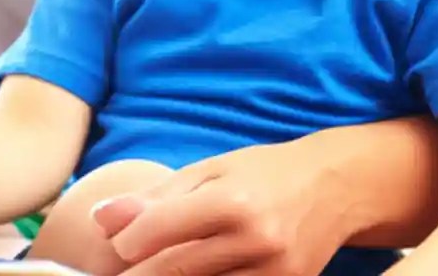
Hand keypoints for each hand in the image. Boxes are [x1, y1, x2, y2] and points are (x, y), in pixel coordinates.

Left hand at [91, 142, 352, 275]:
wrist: (336, 188)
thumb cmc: (262, 174)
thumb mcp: (207, 172)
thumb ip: (153, 199)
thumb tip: (100, 219)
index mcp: (231, 201)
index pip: (156, 233)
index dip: (124, 243)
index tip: (115, 245)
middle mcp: (256, 241)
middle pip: (173, 271)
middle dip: (135, 275)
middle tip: (113, 274)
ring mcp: (276, 273)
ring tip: (148, 272)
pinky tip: (188, 274)